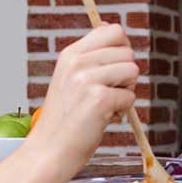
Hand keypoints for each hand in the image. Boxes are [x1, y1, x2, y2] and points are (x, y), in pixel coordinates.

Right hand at [33, 24, 138, 166]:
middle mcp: (77, 62)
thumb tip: (114, 31)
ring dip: (125, 91)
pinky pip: (130, 97)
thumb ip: (91, 57)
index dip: (123, 49)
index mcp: (70, 54)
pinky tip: (102, 119)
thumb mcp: (70, 78)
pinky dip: (122, 111)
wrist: (49, 151)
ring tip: (105, 106)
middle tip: (106, 93)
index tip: (115, 67)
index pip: (113, 31)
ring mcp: (87, 79)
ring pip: (133, 71)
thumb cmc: (63, 120)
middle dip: (125, 74)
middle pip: (128, 52)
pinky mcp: (99, 99)